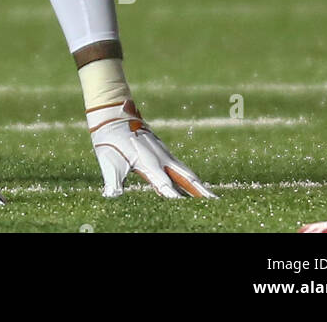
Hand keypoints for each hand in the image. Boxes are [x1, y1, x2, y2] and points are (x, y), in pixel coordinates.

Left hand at [87, 100, 214, 197]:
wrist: (112, 115)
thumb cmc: (109, 141)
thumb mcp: (109, 163)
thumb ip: (113, 183)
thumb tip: (111, 198)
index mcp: (149, 164)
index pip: (167, 187)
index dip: (178, 199)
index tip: (191, 210)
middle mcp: (161, 159)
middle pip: (186, 179)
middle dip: (201, 193)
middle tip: (217, 204)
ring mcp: (164, 154)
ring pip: (186, 172)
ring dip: (199, 185)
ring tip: (213, 198)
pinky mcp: (162, 151)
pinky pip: (180, 167)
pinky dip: (191, 178)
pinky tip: (195, 184)